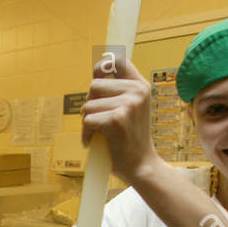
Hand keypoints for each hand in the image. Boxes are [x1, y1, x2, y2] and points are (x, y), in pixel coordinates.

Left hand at [80, 57, 159, 185]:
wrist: (141, 165)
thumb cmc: (131, 138)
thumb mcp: (132, 108)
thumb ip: (118, 91)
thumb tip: (97, 71)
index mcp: (141, 86)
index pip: (118, 61)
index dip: (101, 66)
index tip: (96, 75)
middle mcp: (136, 92)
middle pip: (94, 85)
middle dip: (90, 103)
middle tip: (98, 119)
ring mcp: (128, 104)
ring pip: (88, 105)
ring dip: (87, 121)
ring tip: (99, 133)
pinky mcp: (116, 119)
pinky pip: (87, 121)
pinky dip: (86, 134)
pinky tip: (93, 141)